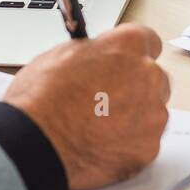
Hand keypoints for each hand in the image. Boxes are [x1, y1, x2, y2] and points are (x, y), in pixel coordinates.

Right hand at [4, 24, 170, 189]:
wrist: (35, 141)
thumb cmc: (41, 99)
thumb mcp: (60, 54)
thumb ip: (93, 53)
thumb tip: (97, 58)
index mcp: (128, 46)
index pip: (148, 41)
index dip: (131, 55)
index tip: (123, 64)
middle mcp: (149, 76)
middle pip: (154, 79)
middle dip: (135, 87)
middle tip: (105, 99)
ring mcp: (153, 114)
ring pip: (151, 113)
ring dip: (133, 117)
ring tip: (98, 126)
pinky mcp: (149, 147)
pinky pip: (144, 142)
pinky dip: (127, 144)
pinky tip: (101, 144)